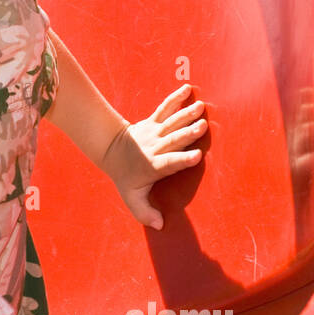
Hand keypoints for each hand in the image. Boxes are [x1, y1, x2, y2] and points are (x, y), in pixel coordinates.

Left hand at [100, 84, 205, 229]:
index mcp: (153, 166)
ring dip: (186, 114)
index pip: (169, 163)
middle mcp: (155, 147)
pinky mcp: (153, 121)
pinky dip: (175, 98)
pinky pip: (165, 108)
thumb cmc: (126, 177)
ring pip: (171, 122)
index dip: (182, 160)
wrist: (110, 150)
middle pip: (174, 140)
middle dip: (188, 133)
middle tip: (203, 126)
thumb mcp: (132, 197)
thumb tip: (160, 226)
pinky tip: (188, 88)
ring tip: (201, 107)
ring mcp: (154, 132)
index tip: (196, 156)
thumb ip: (144, 213)